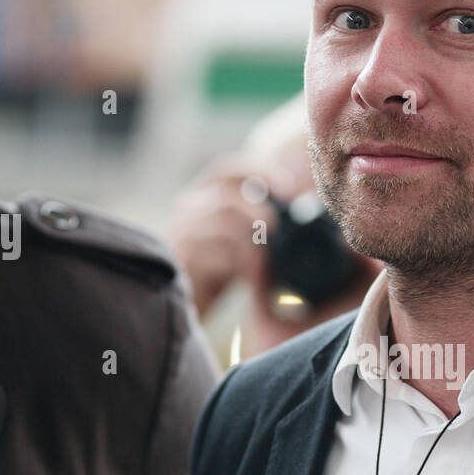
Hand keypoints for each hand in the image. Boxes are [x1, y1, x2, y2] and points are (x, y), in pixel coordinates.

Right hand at [167, 156, 276, 317]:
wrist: (175, 305)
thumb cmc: (211, 271)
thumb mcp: (234, 240)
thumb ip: (255, 224)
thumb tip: (298, 212)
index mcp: (200, 197)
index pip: (226, 169)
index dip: (259, 171)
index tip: (288, 188)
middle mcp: (187, 209)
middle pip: (227, 196)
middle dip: (260, 211)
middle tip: (279, 231)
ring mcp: (180, 233)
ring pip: (222, 221)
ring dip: (253, 240)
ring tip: (268, 259)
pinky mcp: (180, 259)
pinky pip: (214, 253)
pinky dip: (240, 263)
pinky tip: (253, 276)